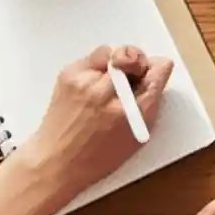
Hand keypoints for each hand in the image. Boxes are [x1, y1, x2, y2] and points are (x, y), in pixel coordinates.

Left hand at [16, 45, 173, 204]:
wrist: (57, 161)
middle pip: (134, 57)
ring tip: (110, 82)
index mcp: (131, 115)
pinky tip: (94, 85)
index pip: (156, 74)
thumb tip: (158, 69)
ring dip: (116, 63)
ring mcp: (86, 83)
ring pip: (113, 52)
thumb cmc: (97, 155)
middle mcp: (108, 96)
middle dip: (137, 64)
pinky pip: (94, 56)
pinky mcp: (70, 75)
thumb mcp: (136, 137)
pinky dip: (98, 67)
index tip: (155, 71)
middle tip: (132, 75)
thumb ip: (151, 102)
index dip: (157, 69)